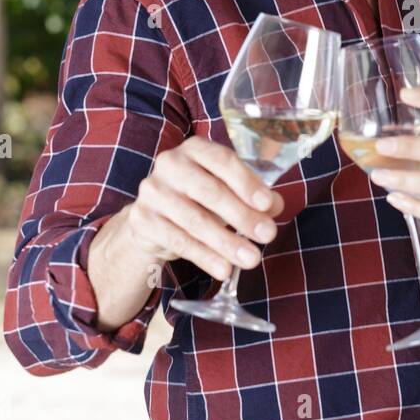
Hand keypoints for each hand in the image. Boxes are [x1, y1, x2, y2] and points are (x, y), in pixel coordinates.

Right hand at [109, 136, 285, 281]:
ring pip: (195, 220)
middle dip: (243, 216)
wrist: (154, 218)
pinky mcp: (143, 220)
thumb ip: (254, 196)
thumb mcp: (229, 192)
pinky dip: (205, 257)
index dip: (247, 183)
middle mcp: (170, 164)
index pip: (223, 160)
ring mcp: (153, 191)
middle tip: (268, 235)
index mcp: (195, 149)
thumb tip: (275, 206)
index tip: (267, 204)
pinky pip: (179, 241)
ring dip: (227, 242)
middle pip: (211, 192)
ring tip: (251, 259)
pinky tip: (224, 269)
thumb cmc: (200, 199)